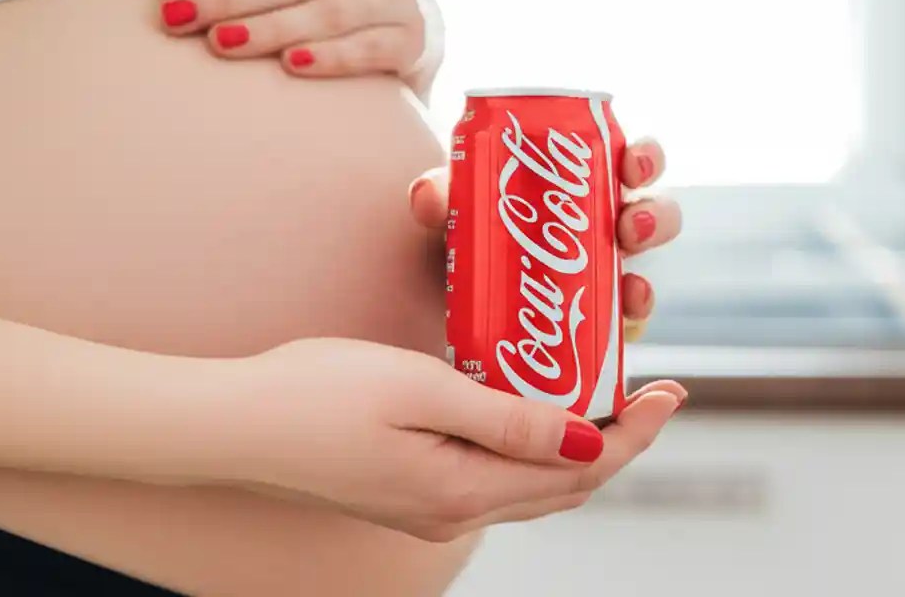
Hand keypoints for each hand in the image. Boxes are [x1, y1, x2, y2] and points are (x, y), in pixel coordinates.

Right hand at [223, 338, 684, 541]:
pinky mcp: (410, 494)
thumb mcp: (419, 390)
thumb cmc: (316, 395)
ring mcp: (431, 510)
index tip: (671, 390)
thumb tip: (584, 436)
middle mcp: (454, 513)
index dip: (635, 432)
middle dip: (618, 441)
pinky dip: (532, 451)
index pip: (581, 469)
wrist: (233, 425)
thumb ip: (504, 417)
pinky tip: (532, 410)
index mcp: (463, 490)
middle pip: (566, 486)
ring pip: (533, 487)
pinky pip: (496, 480)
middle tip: (648, 389)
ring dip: (577, 447)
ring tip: (603, 395)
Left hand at [408, 139, 680, 339]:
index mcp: (584, 189)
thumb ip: (439, 198)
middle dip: (655, 218)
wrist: (444, 300)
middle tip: (629, 227)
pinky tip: (621, 328)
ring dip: (647, 279)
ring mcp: (601, 281)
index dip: (646, 160)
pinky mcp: (592, 326)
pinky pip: (624, 327)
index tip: (633, 165)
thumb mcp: (450, 213)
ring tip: (630, 283)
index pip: (631, 164)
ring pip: (645, 272)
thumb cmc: (460, 238)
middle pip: (652, 217)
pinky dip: (628, 326)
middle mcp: (601, 232)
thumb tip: (428, 196)